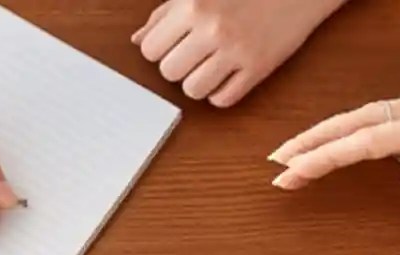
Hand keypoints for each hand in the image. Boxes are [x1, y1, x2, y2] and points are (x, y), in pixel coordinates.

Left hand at [132, 0, 345, 107]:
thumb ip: (166, 12)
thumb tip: (140, 39)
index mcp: (193, 3)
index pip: (151, 48)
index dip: (159, 49)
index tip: (171, 45)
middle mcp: (212, 27)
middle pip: (169, 71)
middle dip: (177, 66)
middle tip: (192, 56)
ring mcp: (237, 50)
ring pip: (193, 90)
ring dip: (197, 82)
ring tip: (209, 67)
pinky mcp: (259, 68)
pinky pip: (223, 99)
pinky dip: (220, 93)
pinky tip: (227, 76)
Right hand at [269, 75, 399, 191]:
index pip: (361, 142)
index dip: (322, 158)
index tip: (291, 172)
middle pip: (349, 125)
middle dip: (309, 144)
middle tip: (276, 165)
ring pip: (357, 121)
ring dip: (323, 136)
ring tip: (294, 154)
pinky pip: (373, 122)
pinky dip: (346, 132)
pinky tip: (339, 143)